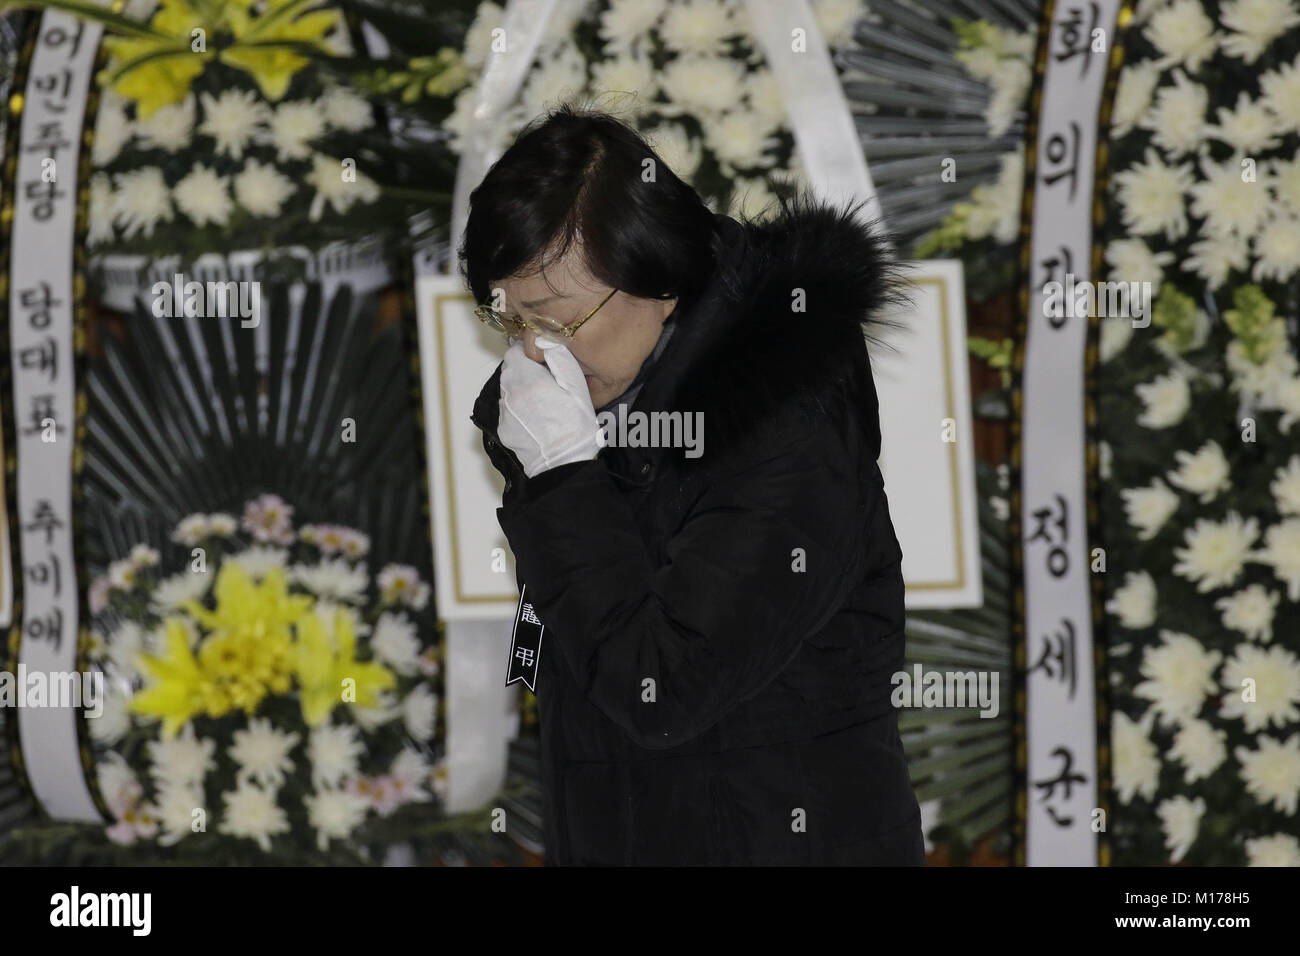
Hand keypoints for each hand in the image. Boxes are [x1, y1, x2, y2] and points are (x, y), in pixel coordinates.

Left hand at [498, 336, 602, 478]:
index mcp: (528, 379)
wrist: (563, 464)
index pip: (514, 353)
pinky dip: (518, 410)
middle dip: (524, 372)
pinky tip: (537, 420)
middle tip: (546, 384)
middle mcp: (510, 394)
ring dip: (520, 391)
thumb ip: (560, 359)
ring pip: (508, 391)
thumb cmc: (574, 428)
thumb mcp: (577, 388)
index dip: (528, 354)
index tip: (541, 362)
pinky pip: (508, 411)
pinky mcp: (503, 429)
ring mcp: (504, 413)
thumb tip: (546, 341)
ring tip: (543, 404)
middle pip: (510, 371)